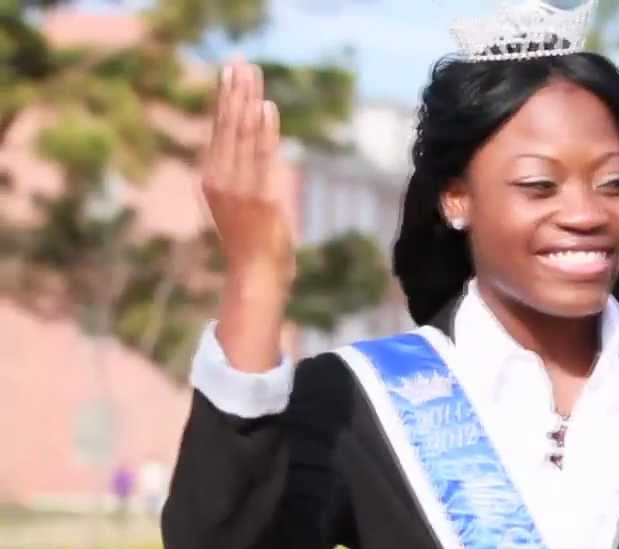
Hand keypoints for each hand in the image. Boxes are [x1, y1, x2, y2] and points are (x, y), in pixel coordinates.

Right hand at [200, 59, 292, 289]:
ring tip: (252, 75)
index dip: (225, 99)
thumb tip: (262, 146)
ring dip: (248, 102)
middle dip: (235, 91)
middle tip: (240, 62)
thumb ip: (248, 175)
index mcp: (213, 179)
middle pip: (227, 126)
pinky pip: (262, 155)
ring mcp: (239, 188)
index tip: (230, 73)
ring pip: (242, 135)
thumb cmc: (254, 244)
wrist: (255, 277)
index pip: (219, 130)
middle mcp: (221, 179)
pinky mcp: (261, 196)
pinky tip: (265, 107)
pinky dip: (264, 129)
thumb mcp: (244, 204)